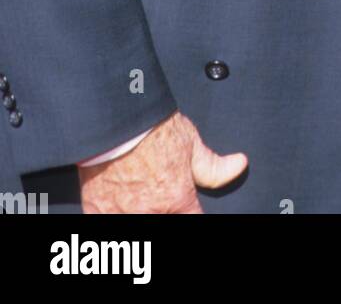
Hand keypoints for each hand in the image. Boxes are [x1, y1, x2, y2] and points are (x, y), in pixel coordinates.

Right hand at [78, 111, 246, 213]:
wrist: (118, 117)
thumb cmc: (154, 128)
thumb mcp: (191, 143)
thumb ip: (214, 166)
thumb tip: (238, 166)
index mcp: (177, 200)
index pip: (194, 222)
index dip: (193, 215)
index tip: (190, 211)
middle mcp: (151, 213)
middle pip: (166, 225)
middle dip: (167, 213)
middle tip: (160, 199)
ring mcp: (121, 214)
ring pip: (137, 228)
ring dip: (141, 214)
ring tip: (140, 203)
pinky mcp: (97, 209)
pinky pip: (105, 223)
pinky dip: (112, 216)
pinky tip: (117, 207)